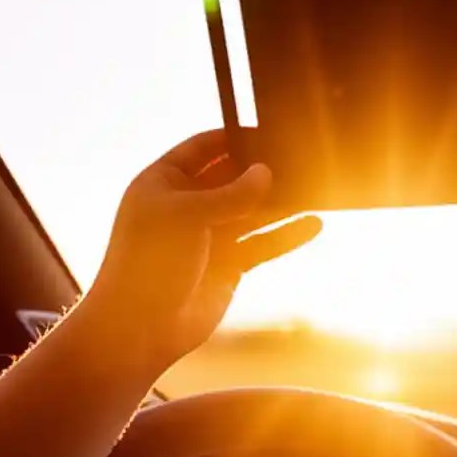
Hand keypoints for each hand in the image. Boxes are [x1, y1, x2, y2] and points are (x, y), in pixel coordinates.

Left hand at [83, 129, 321, 373]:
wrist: (139, 328)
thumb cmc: (149, 263)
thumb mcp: (187, 215)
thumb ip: (231, 194)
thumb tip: (267, 172)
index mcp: (164, 182)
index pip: (203, 147)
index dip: (233, 136)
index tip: (269, 128)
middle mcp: (187, 205)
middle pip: (233, 177)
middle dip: (263, 168)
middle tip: (302, 154)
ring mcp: (208, 236)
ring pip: (252, 210)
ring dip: (281, 200)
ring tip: (317, 185)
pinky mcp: (228, 265)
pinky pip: (262, 243)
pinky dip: (286, 235)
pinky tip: (313, 224)